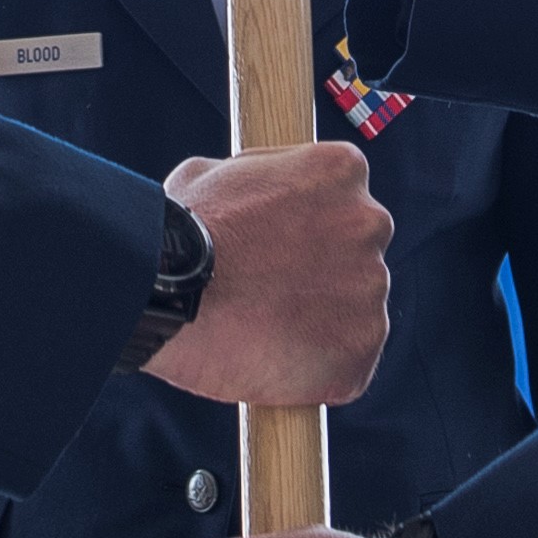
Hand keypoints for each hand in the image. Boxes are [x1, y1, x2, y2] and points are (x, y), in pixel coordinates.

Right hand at [140, 145, 388, 406]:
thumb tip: (263, 196)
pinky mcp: (362, 347)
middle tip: (272, 291)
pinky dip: (319, 368)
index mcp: (342, 170)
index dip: (308, 224)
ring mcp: (371, 288)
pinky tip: (274, 361)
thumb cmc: (180, 229)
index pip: (342, 196)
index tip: (280, 247)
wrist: (166, 292)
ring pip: (355, 308)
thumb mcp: (214, 172)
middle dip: (324, 270)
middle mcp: (369, 222)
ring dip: (322, 319)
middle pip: (357, 250)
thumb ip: (260, 179)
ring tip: (263, 330)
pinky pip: (349, 361)